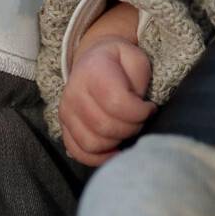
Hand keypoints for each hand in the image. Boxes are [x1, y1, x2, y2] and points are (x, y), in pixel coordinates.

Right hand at [58, 38, 156, 166]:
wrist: (94, 62)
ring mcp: (66, 112)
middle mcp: (74, 92)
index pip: (116, 103)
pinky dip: (99, 157)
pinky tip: (115, 149)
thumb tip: (139, 107)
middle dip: (131, 128)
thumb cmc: (120, 63)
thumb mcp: (136, 58)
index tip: (150, 108)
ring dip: (117, 143)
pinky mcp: (64, 128)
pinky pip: (79, 153)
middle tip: (141, 120)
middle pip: (105, 127)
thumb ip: (139, 80)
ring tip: (128, 129)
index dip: (140, 112)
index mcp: (93, 71)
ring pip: (93, 144)